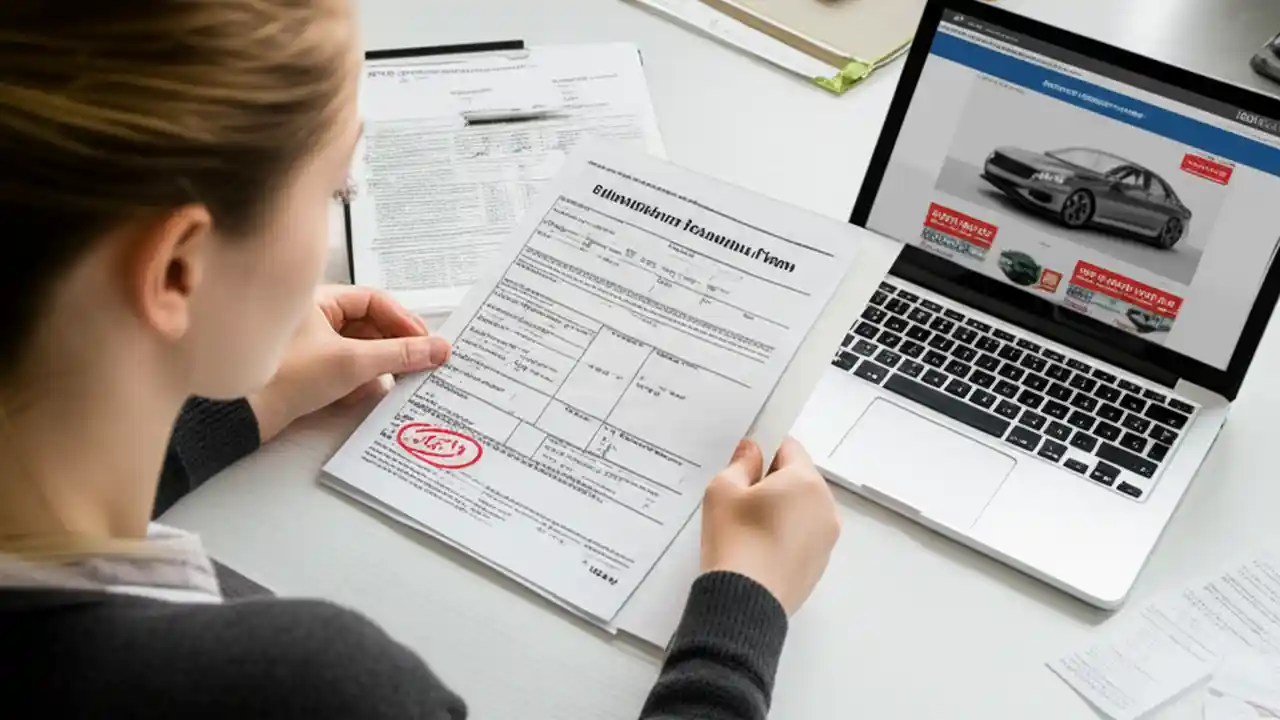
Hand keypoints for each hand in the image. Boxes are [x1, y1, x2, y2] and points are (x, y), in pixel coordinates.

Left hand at [248, 285, 450, 441]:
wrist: (242, 414)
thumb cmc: (285, 374)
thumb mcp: (353, 361)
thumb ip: (399, 354)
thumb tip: (438, 349)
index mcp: (319, 299)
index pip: (375, 301)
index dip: (404, 321)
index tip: (426, 343)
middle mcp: (314, 317)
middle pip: (370, 326)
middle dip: (393, 347)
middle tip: (418, 363)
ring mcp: (310, 346)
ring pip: (359, 351)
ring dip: (377, 367)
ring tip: (391, 382)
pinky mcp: (307, 372)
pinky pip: (345, 371)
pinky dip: (358, 382)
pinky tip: (362, 395)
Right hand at [700, 437, 839, 614]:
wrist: (745, 602)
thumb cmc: (734, 539)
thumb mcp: (723, 490)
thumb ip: (741, 463)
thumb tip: (753, 452)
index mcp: (806, 482)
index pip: (789, 447)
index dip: (764, 448)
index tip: (743, 464)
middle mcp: (826, 506)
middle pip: (799, 478)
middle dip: (773, 480)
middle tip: (740, 497)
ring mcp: (827, 538)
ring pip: (802, 508)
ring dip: (781, 509)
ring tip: (748, 527)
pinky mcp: (820, 564)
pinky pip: (803, 535)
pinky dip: (785, 535)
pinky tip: (759, 549)